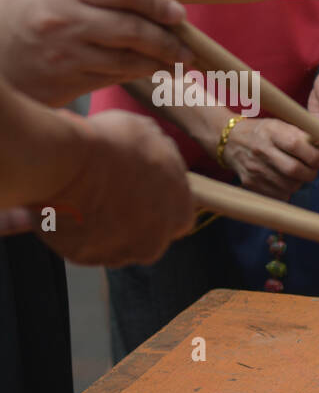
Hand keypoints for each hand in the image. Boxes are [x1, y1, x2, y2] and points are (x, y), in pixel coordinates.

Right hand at [0, 0, 190, 104]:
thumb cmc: (15, 15)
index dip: (157, 2)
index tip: (177, 14)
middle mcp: (66, 23)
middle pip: (135, 29)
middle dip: (168, 39)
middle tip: (186, 47)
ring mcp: (67, 57)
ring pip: (130, 60)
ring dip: (160, 62)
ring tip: (177, 61)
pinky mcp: (68, 84)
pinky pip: (115, 78)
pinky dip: (138, 75)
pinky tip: (151, 71)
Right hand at [35, 111, 192, 266]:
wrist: (68, 162)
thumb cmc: (111, 143)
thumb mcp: (148, 134)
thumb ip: (160, 154)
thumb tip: (158, 154)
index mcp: (180, 215)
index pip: (176, 219)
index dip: (157, 205)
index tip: (137, 191)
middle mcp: (155, 242)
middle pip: (146, 237)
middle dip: (130, 221)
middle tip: (107, 195)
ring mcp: (120, 253)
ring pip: (114, 245)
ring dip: (102, 228)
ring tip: (82, 198)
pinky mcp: (86, 257)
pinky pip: (82, 247)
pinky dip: (75, 232)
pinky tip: (66, 208)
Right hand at [221, 116, 318, 200]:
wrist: (231, 141)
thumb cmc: (265, 133)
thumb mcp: (282, 126)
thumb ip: (306, 138)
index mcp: (273, 132)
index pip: (299, 146)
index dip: (318, 157)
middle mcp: (262, 151)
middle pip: (296, 170)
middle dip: (311, 173)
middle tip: (312, 169)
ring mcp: (255, 169)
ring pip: (290, 186)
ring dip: (300, 183)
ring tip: (295, 173)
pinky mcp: (251, 184)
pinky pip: (280, 195)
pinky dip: (287, 190)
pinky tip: (282, 180)